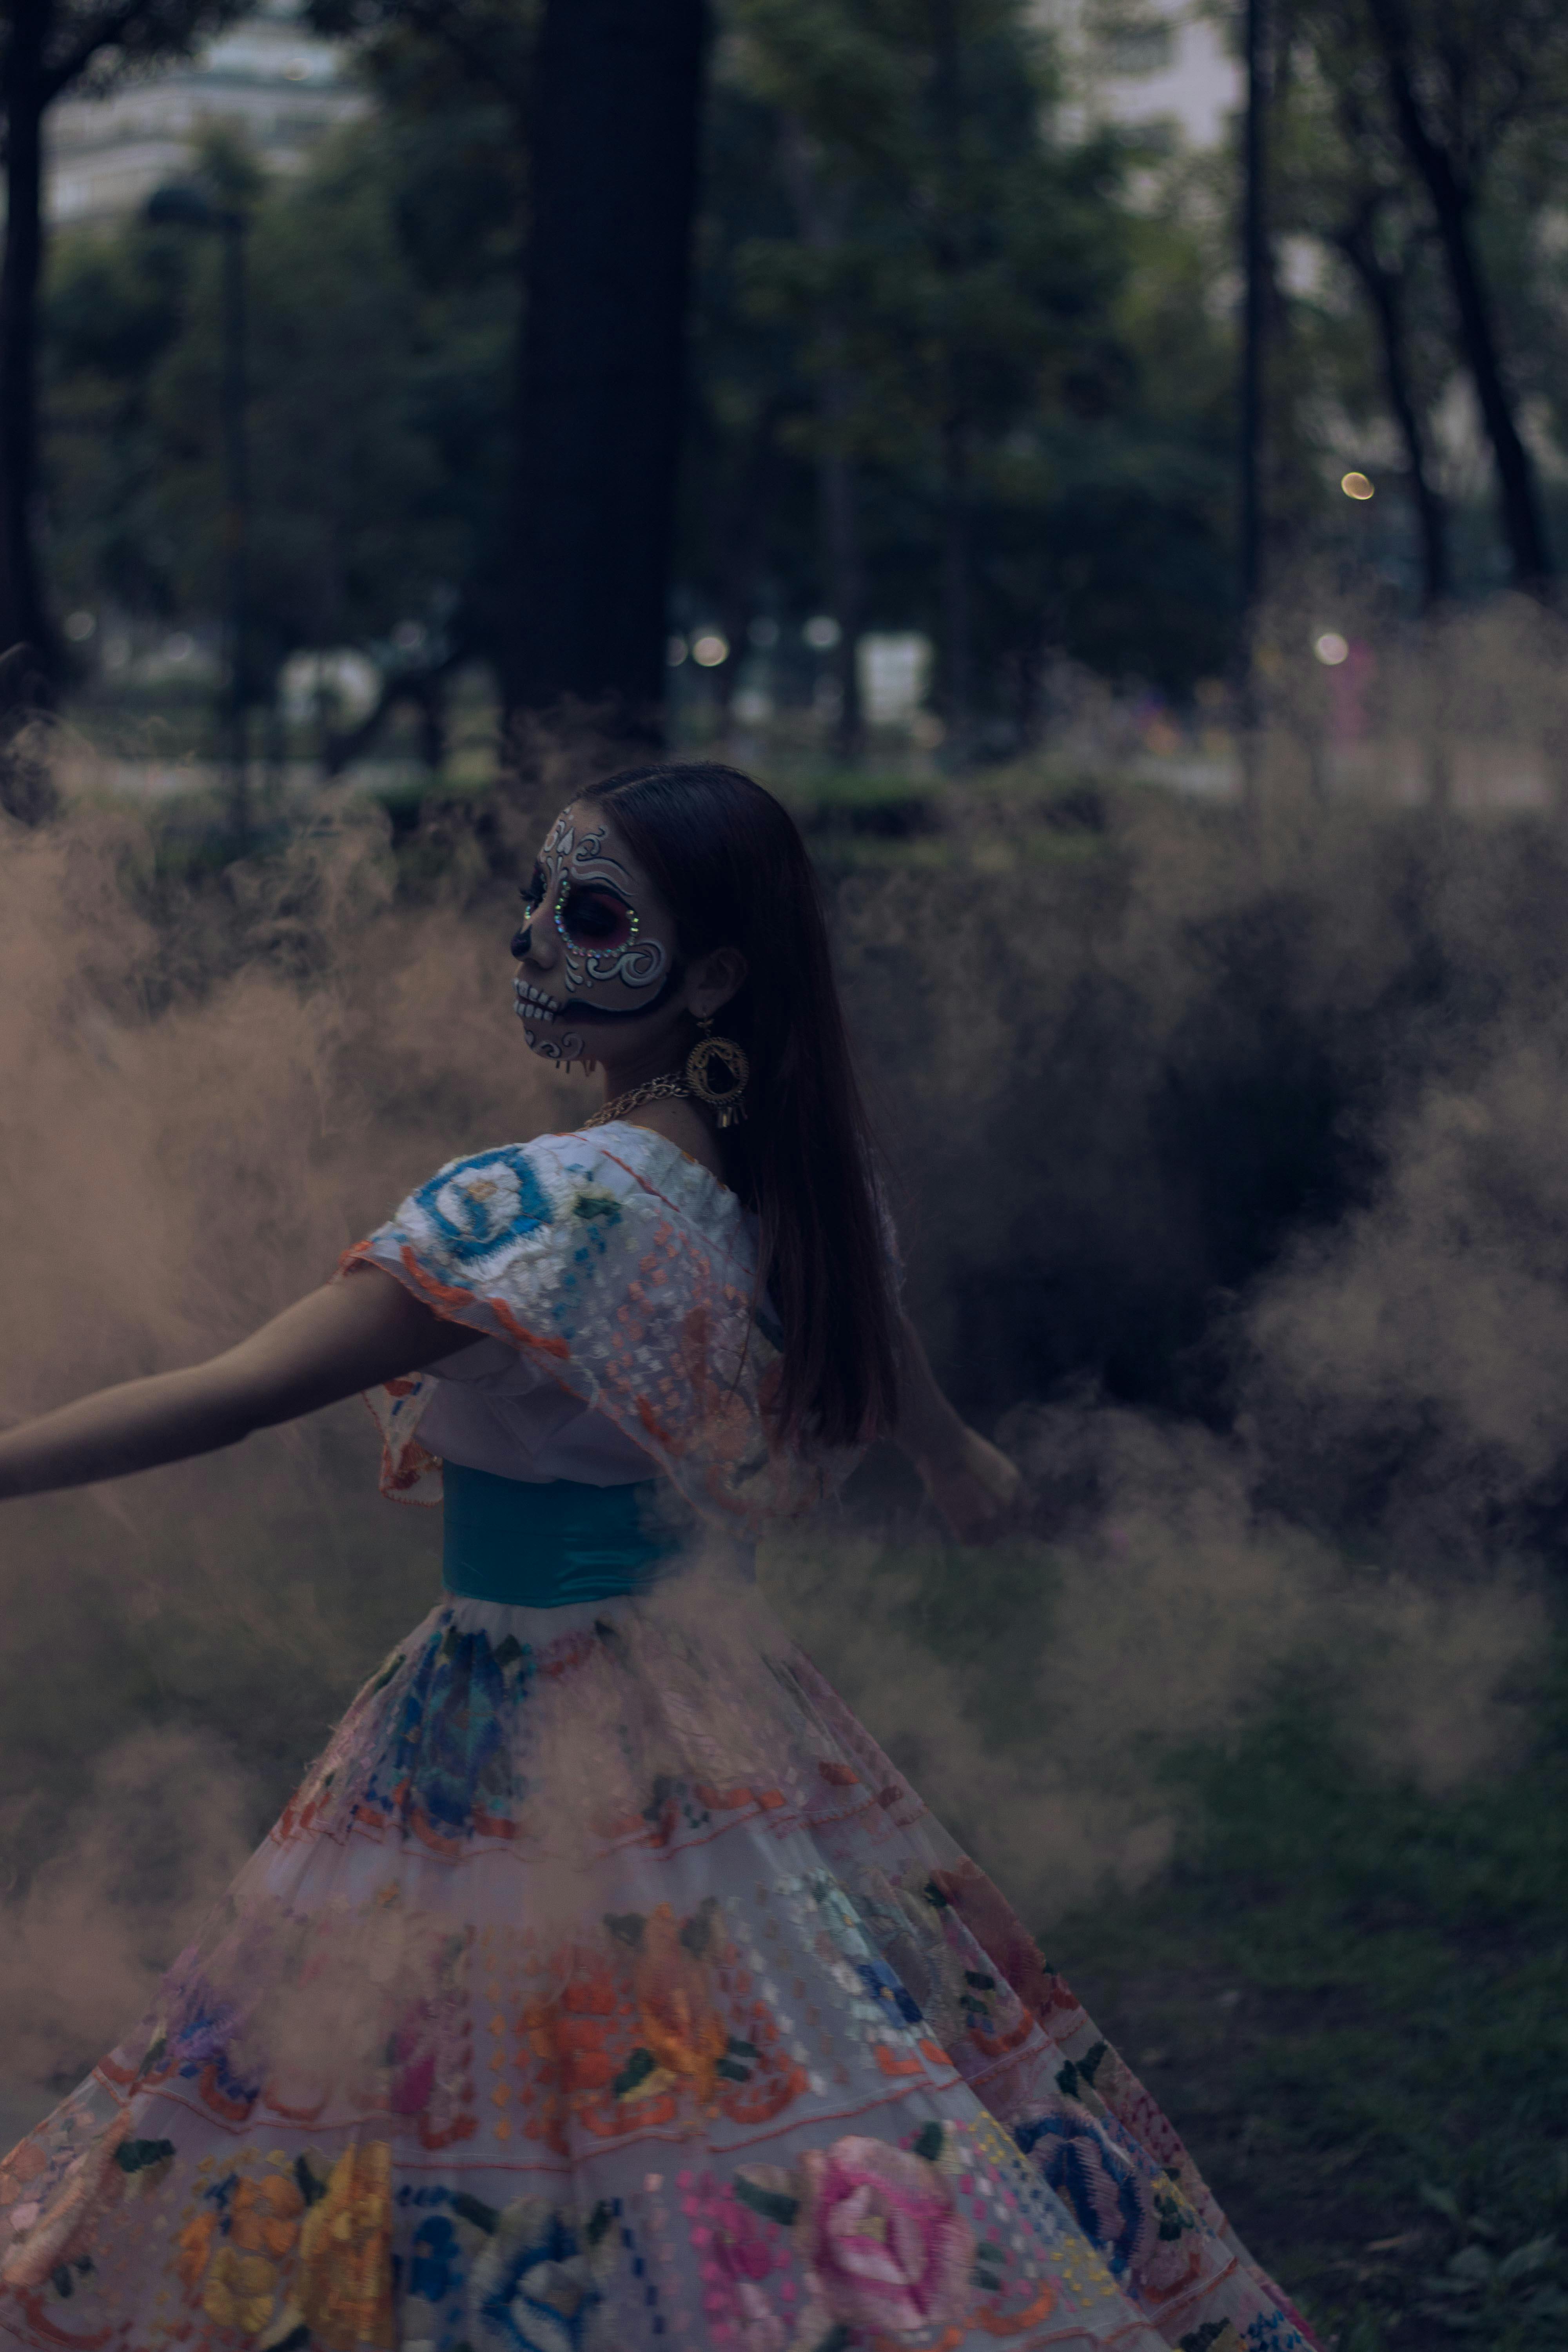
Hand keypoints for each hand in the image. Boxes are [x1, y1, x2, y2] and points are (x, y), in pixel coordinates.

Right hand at [919, 1424, 1022, 1541]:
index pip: (1025, 1512)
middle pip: (1008, 1529)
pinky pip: (970, 1541)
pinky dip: (965, 1536)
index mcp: (1015, 1484)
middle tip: (981, 1517)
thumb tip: (997, 1498)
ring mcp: (987, 1516)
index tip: (1002, 1512)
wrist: (945, 1448)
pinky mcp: (966, 1523)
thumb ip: (1001, 1483)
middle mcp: (1007, 1504)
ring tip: (970, 1523)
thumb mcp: (993, 1460)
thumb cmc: (963, 1447)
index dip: (1013, 1514)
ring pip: (990, 1539)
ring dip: (981, 1534)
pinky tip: (959, 1526)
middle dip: (996, 1526)